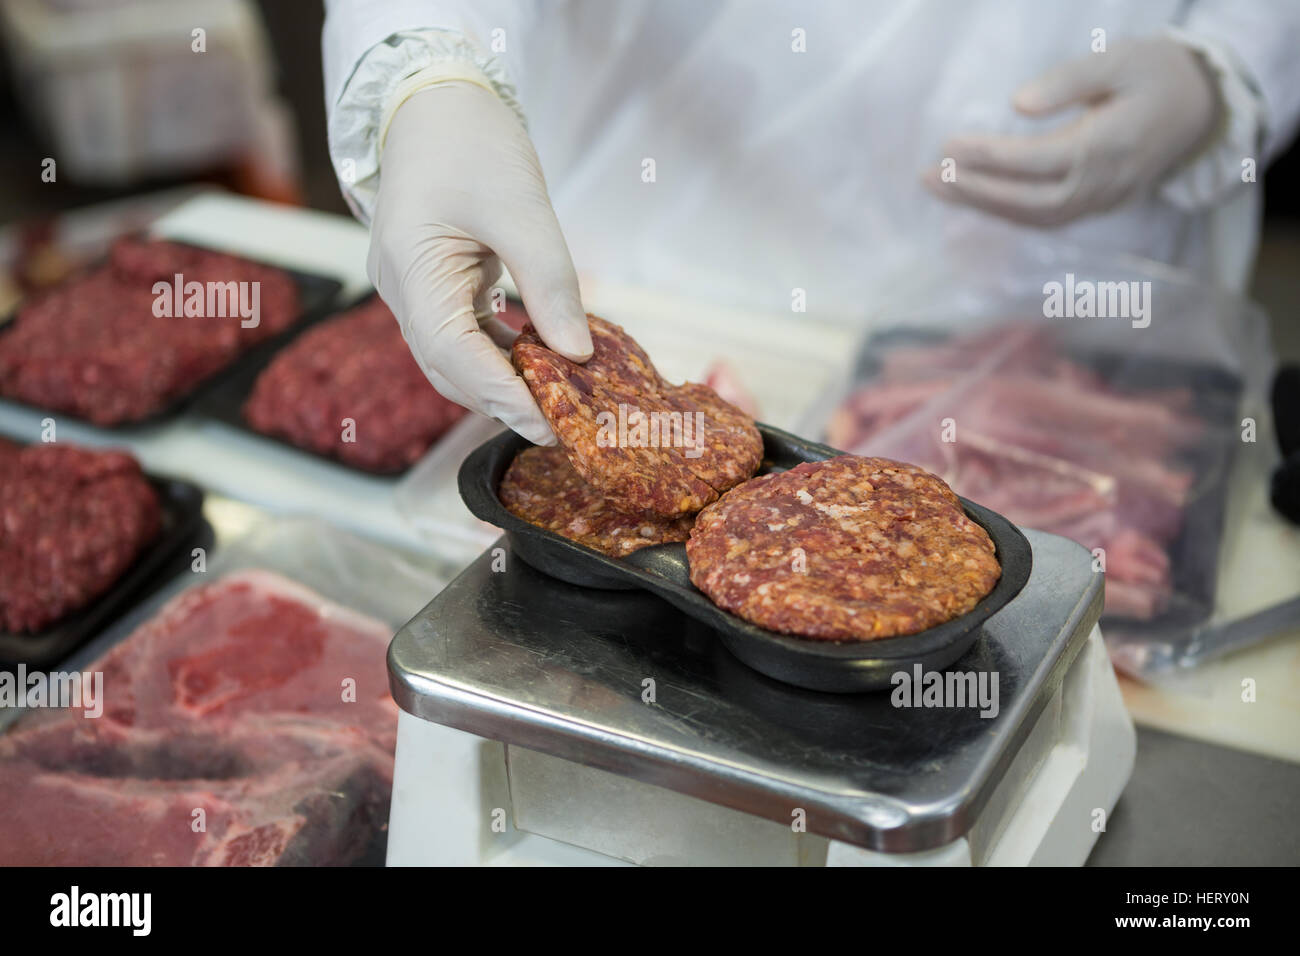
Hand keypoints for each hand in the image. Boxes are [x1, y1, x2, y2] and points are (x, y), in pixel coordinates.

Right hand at [368, 80, 591, 444]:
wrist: (434, 99)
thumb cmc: (470, 140)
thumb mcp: (522, 207)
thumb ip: (550, 283)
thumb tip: (579, 353)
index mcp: (411, 270)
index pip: (453, 355)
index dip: (501, 397)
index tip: (548, 426)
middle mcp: (403, 290)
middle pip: (450, 369)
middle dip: (504, 402)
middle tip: (564, 427)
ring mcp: (414, 289)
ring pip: (456, 359)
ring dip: (504, 384)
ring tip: (558, 403)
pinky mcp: (434, 284)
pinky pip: (464, 335)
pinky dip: (501, 355)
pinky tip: (540, 362)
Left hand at [926, 37, 1220, 225]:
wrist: (1202, 106)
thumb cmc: (1156, 74)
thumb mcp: (1119, 59)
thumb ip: (1069, 80)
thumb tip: (1016, 104)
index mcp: (1109, 145)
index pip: (1038, 160)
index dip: (991, 157)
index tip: (950, 144)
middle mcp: (1104, 183)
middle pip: (1031, 202)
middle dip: (977, 192)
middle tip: (929, 175)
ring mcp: (1103, 201)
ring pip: (1036, 218)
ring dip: (985, 206)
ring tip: (939, 187)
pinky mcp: (1099, 206)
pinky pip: (1047, 219)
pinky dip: (1007, 212)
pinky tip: (973, 197)